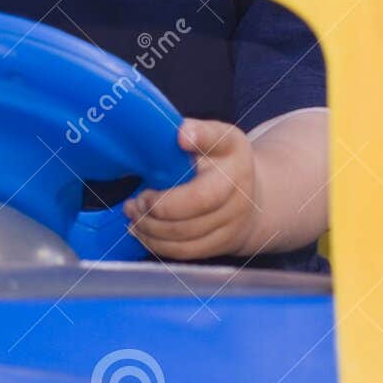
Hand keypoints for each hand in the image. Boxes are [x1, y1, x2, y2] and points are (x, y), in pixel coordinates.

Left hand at [122, 117, 258, 260]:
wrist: (250, 200)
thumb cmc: (218, 163)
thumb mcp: (210, 138)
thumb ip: (190, 133)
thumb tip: (164, 132)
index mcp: (232, 149)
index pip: (218, 139)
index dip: (200, 137)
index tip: (180, 137)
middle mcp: (238, 185)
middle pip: (198, 200)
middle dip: (159, 204)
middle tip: (137, 199)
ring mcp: (233, 219)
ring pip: (186, 232)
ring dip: (150, 225)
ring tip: (132, 212)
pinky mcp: (221, 244)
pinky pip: (184, 250)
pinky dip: (156, 243)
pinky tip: (140, 230)